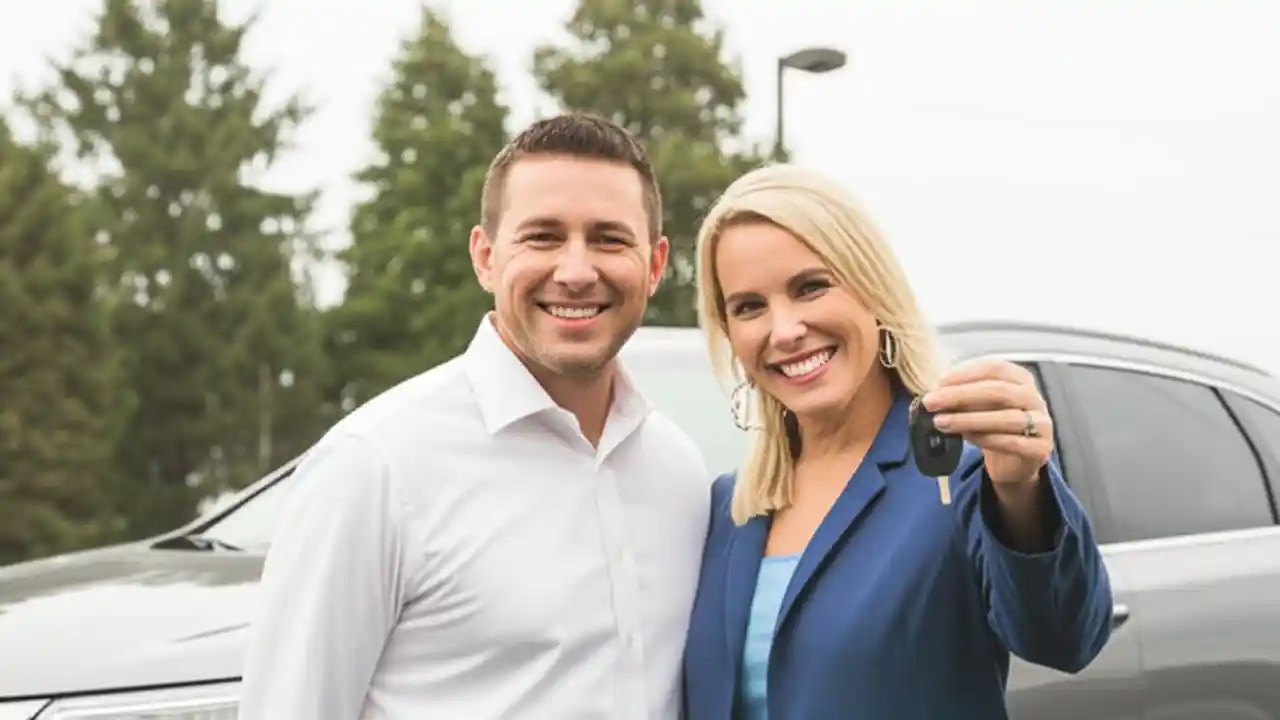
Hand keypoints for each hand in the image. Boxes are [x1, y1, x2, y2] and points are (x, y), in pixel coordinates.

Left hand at [922, 358, 1052, 487]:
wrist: (1015, 461)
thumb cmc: (994, 424)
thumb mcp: (979, 405)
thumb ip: (962, 395)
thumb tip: (935, 393)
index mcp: (1020, 378)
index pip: (994, 368)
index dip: (964, 373)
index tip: (938, 383)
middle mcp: (1033, 397)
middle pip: (997, 391)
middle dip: (960, 395)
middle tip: (931, 402)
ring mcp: (1041, 423)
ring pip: (1005, 418)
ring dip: (968, 419)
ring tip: (940, 422)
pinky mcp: (1040, 449)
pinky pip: (1012, 442)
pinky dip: (986, 439)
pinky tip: (965, 437)